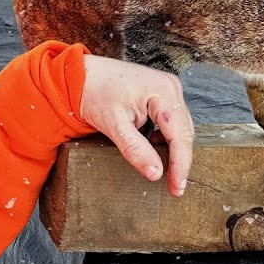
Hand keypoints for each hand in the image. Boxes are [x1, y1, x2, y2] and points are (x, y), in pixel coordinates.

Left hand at [78, 55, 193, 196]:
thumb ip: (135, 149)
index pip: (179, 135)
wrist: (79, 75)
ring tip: (168, 174)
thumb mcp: (113, 124)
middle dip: (180, 160)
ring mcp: (168, 89)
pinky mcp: (161, 94)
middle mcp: (171, 87)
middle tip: (175, 187)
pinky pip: (171, 121)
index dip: (180, 164)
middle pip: (184, 131)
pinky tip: (155, 148)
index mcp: (163, 91)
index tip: (177, 187)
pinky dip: (166, 138)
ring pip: (180, 127)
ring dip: (174, 150)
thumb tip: (156, 174)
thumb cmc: (94, 93)